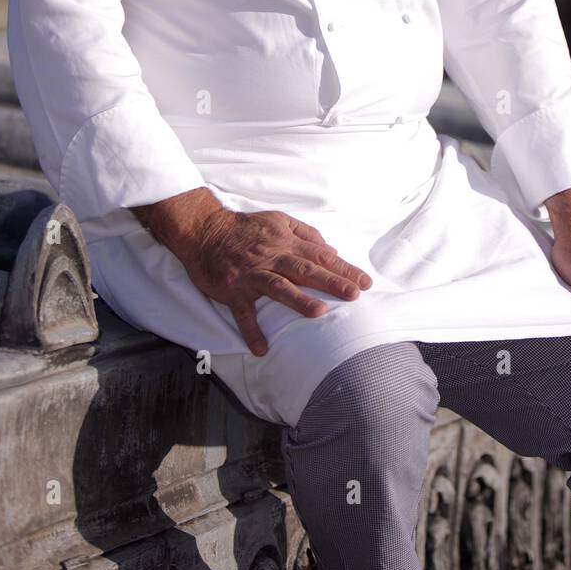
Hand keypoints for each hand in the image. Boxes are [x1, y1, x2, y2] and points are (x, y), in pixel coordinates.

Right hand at [175, 208, 372, 355]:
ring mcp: (252, 275)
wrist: (205, 230)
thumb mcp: (279, 220)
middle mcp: (272, 258)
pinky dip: (252, 331)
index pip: (320, 256)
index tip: (365, 282)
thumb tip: (332, 250)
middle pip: (306, 270)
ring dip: (298, 300)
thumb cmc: (246, 227)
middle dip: (331, 282)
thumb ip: (306, 234)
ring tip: (319, 313)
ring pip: (278, 286)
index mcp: (286, 242)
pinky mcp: (233, 290)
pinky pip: (243, 313)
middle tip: (354, 295)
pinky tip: (262, 348)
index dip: (343, 269)